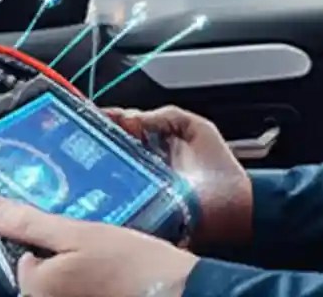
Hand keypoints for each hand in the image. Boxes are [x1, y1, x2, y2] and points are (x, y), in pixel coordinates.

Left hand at [0, 196, 198, 296]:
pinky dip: (100, 277)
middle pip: (47, 267)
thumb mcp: (76, 232)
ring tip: (113, 252)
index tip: (76, 229)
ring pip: (70, 275)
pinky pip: (87, 286)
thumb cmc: (130, 264)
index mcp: (36, 286)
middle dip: (70, 251)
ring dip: (87, 262)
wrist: (177, 292)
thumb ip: (27, 222)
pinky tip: (120, 268)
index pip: (27, 253)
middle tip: (99, 242)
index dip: (51, 237)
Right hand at [103, 105, 252, 247]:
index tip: (93, 116)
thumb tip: (130, 117)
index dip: (109, 120)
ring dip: (101, 163)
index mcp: (156, 142)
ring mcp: (140, 186)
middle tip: (89, 135)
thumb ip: (168, 115)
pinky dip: (109, 189)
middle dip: (100, 140)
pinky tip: (104, 180)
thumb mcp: (197, 129)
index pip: (124, 127)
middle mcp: (144, 163)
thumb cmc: (219, 169)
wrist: (233, 207)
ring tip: (92, 153)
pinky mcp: (140, 207)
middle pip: (113, 148)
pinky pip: (118, 196)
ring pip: (111, 171)